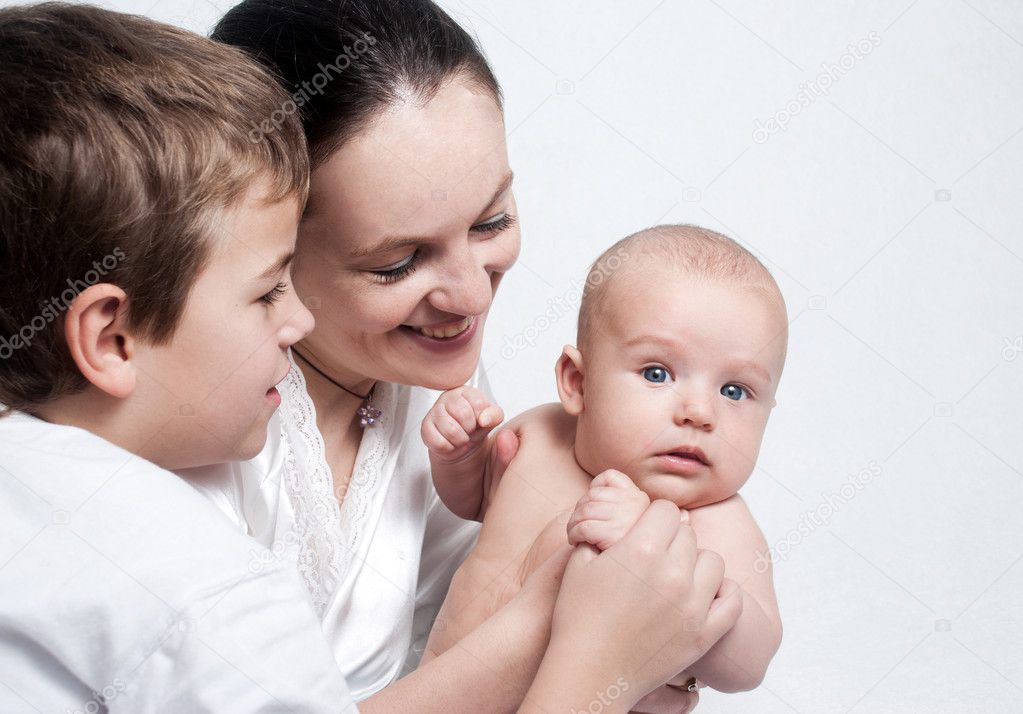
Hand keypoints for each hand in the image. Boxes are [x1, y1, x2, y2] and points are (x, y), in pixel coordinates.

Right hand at [421, 386, 503, 463]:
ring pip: (451, 430)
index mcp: (466, 391)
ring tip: (460, 437)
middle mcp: (448, 397)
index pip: (478, 403)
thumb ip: (495, 415)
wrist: (462, 445)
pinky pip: (439, 443)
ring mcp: (434, 411)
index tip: (479, 420)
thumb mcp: (492, 420)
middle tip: (469, 430)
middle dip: (470, 429)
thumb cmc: (476, 428)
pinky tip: (450, 442)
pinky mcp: (425, 427)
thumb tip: (485, 419)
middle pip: (463, 415)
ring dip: (460, 440)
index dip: (482, 417)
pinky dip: (449, 448)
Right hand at [540, 501, 741, 708]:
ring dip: (696, 564)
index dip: (654, 517)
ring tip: (677, 576)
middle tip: (654, 557)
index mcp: (640, 549)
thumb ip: (602, 532)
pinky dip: (724, 594)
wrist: (588, 673)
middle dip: (671, 539)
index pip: (666, 510)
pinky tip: (705, 594)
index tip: (646, 529)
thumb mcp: (579, 562)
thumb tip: (619, 516)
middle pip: (688, 534)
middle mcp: (672, 573)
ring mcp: (692, 605)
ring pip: (712, 561)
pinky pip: (733, 601)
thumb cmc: (578, 619)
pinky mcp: (704, 634)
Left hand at [567, 469, 651, 550]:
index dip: (594, 490)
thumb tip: (596, 483)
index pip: (610, 477)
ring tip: (573, 534)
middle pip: (593, 495)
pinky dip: (573, 534)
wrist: (622, 583)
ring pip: (586, 510)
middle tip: (576, 526)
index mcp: (641, 498)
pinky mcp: (616, 535)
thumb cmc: (618, 551)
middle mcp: (638, 505)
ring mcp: (629, 519)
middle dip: (579, 509)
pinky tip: (575, 542)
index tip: (589, 510)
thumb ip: (615, 498)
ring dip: (572, 523)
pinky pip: (584, 527)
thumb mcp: (622, 518)